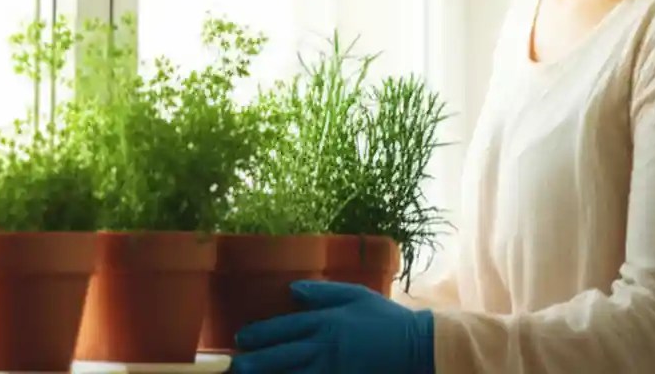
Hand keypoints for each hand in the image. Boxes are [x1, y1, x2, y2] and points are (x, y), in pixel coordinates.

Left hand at [228, 280, 434, 373]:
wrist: (420, 348)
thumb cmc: (387, 319)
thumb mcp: (356, 295)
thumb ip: (322, 292)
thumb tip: (291, 289)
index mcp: (327, 322)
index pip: (284, 328)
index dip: (259, 334)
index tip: (240, 339)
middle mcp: (326, 347)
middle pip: (282, 356)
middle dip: (255, 362)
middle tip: (235, 366)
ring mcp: (334, 371)